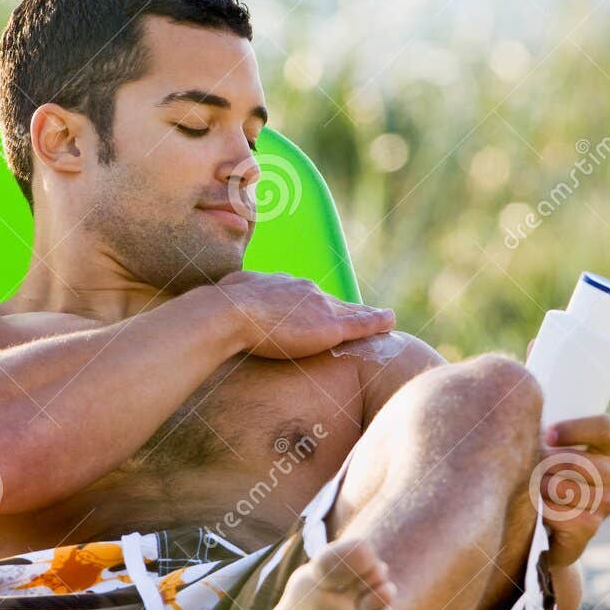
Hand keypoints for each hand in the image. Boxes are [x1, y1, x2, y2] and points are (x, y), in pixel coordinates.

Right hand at [216, 270, 395, 359]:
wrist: (230, 312)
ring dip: (366, 315)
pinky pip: (361, 323)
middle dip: (344, 308)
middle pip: (331, 301)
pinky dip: (377, 321)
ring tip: (383, 320)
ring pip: (350, 311)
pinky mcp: (330, 325)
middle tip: (360, 315)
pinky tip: (390, 321)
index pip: (305, 295)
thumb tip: (219, 298)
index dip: (313, 304)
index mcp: (281, 284)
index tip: (318, 311)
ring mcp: (320, 306)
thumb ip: (233, 296)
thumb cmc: (221, 307)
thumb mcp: (227, 295)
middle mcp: (305, 289)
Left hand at [535, 414, 609, 567]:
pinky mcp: (591, 527)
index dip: (575, 429)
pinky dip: (541, 511)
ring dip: (536, 487)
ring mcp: (607, 503)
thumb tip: (527, 420)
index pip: (606, 429)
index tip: (546, 435)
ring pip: (563, 488)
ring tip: (525, 486)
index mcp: (607, 447)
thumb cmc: (538, 473)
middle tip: (521, 466)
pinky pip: (561, 514)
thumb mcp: (543, 447)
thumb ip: (544, 433)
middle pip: (575, 461)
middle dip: (541, 463)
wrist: (536, 523)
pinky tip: (535, 510)